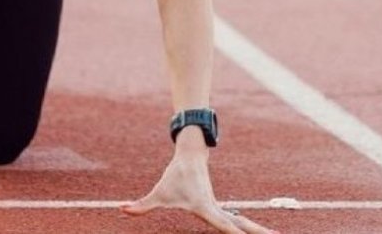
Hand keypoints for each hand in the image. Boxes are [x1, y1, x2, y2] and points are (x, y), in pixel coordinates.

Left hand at [121, 148, 277, 233]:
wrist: (190, 156)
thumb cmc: (174, 176)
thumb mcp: (157, 193)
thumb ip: (141, 205)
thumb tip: (122, 209)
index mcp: (206, 208)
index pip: (222, 225)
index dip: (233, 233)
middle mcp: (217, 209)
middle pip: (242, 225)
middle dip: (258, 233)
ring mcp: (221, 209)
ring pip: (243, 223)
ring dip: (259, 231)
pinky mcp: (220, 208)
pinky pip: (238, 222)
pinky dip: (250, 229)